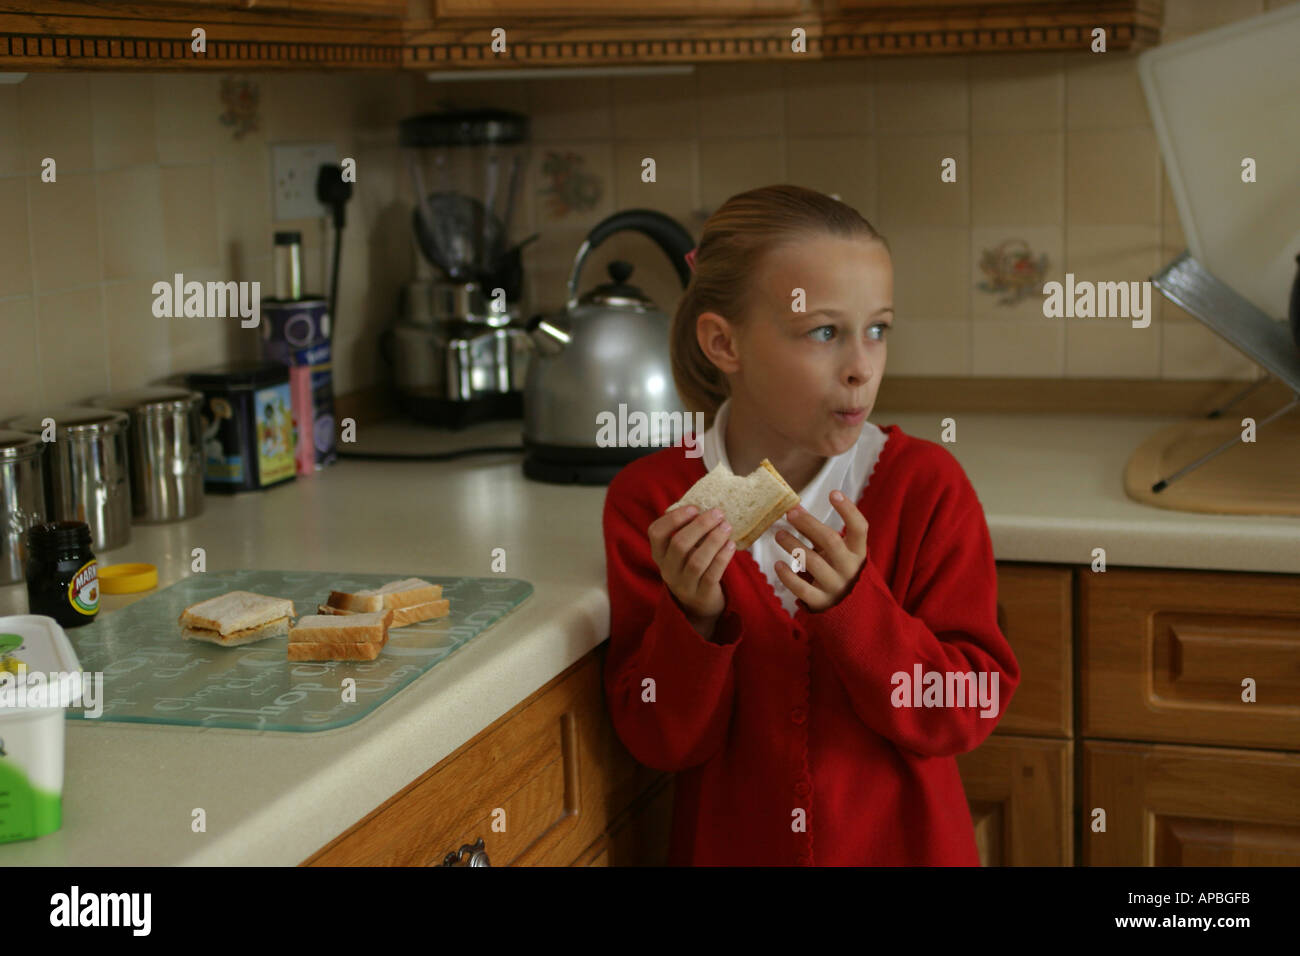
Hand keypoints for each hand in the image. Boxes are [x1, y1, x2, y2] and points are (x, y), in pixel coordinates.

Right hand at [648, 505, 736, 622]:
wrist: (700, 604)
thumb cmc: (693, 566)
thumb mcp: (684, 551)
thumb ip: (689, 531)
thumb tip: (708, 504)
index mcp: (659, 554)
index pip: (656, 533)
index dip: (674, 518)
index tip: (695, 507)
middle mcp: (667, 570)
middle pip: (679, 544)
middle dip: (700, 526)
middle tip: (718, 513)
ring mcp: (683, 585)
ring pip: (696, 560)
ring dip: (713, 540)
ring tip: (727, 526)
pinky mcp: (701, 595)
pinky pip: (711, 574)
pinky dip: (722, 557)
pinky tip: (731, 545)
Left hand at [773, 491, 868, 611]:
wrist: (847, 610)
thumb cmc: (836, 569)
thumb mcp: (834, 551)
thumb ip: (817, 532)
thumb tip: (794, 509)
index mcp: (857, 552)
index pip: (859, 528)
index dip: (848, 510)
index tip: (833, 493)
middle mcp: (849, 568)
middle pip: (830, 541)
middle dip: (809, 524)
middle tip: (790, 513)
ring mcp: (835, 586)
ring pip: (812, 562)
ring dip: (793, 546)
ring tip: (778, 535)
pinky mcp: (821, 602)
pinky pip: (802, 589)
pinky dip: (788, 576)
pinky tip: (778, 564)